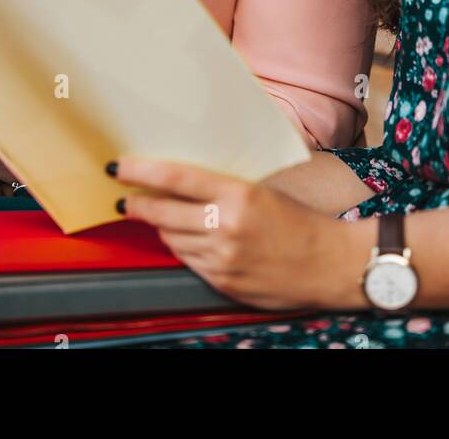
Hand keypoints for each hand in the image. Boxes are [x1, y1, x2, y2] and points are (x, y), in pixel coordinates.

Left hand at [112, 157, 366, 311]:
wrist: (329, 264)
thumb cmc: (299, 220)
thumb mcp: (262, 191)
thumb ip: (222, 188)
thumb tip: (181, 179)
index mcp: (239, 195)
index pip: (178, 177)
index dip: (142, 171)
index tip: (119, 167)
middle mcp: (226, 226)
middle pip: (164, 212)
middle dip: (138, 204)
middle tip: (124, 197)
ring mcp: (222, 258)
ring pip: (172, 238)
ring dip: (161, 225)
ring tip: (155, 215)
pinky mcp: (222, 281)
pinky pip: (187, 260)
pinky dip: (181, 246)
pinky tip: (183, 238)